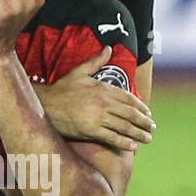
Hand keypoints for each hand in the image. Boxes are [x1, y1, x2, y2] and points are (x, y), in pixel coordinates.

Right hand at [36, 48, 155, 151]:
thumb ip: (96, 61)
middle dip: (143, 121)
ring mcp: (98, 117)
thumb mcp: (79, 72)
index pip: (128, 98)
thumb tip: (109, 48)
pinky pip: (112, 137)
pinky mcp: (91, 130)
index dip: (140, 107)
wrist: (44, 104)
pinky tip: (133, 146)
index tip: (148, 113)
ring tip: (148, 138)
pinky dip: (124, 142)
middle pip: (130, 114)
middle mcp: (103, 103)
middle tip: (152, 127)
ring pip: (124, 127)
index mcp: (103, 89)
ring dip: (138, 133)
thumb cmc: (61, 89)